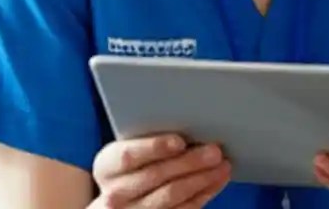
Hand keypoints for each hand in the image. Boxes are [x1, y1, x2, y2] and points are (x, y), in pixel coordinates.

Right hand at [89, 134, 230, 207]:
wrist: (122, 203)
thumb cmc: (134, 168)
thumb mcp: (131, 152)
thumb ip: (150, 141)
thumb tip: (191, 126)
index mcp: (106, 167)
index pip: (128, 156)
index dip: (155, 148)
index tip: (179, 142)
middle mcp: (114, 194)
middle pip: (154, 176)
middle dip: (188, 163)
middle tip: (215, 151)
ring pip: (170, 197)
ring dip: (201, 180)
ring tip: (222, 165)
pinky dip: (203, 195)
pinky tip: (217, 181)